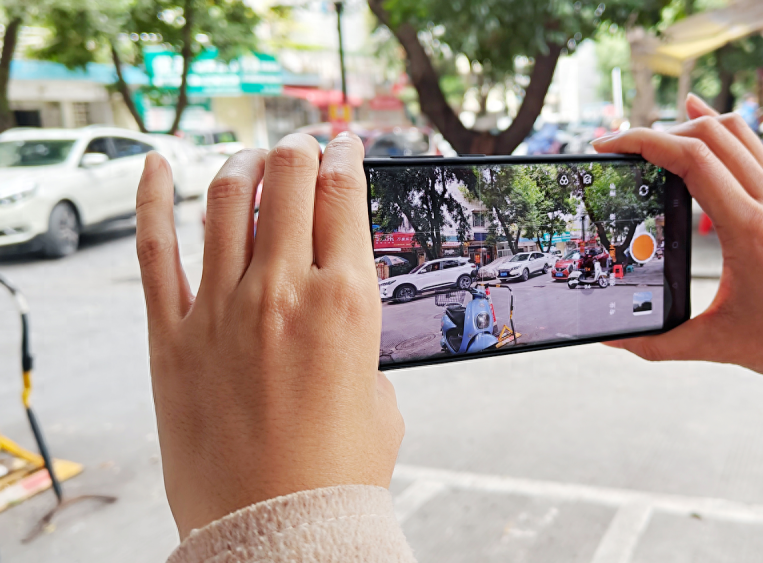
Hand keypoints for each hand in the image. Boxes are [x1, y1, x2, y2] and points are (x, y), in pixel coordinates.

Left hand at [136, 133, 403, 537]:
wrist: (276, 526)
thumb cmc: (339, 470)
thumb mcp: (379, 394)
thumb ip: (361, 343)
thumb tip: (338, 320)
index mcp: (348, 303)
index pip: (344, 194)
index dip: (347, 154)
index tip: (347, 144)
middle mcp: (284, 292)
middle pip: (288, 179)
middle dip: (299, 150)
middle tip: (303, 147)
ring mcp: (222, 309)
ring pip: (224, 200)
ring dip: (241, 164)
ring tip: (251, 159)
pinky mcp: (173, 336)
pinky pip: (154, 250)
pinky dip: (151, 197)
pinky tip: (156, 163)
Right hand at [593, 95, 762, 381]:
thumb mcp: (719, 345)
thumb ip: (659, 344)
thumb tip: (612, 341)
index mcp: (750, 230)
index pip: (693, 160)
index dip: (645, 142)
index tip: (610, 146)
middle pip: (708, 134)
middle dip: (656, 132)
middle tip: (619, 149)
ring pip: (733, 131)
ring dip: (688, 125)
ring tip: (651, 137)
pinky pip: (751, 145)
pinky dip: (719, 127)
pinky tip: (697, 116)